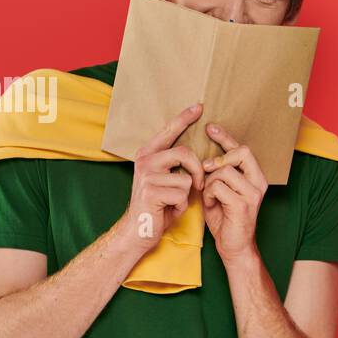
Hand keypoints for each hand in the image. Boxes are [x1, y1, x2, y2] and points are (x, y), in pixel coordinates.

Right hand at [121, 104, 204, 253]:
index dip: (184, 118)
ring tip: (174, 202)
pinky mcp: (151, 191)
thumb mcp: (165, 180)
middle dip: (198, 171)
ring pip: (186, 178)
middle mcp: (145, 160)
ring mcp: (146, 175)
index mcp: (148, 154)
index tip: (199, 106)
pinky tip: (169, 211)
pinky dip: (181, 206)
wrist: (138, 231)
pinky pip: (182, 194)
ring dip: (186, 195)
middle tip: (198, 186)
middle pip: (185, 153)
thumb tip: (198, 154)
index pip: (169, 131)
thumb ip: (175, 165)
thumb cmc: (157, 206)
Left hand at [201, 122, 265, 263]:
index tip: (210, 127)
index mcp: (255, 177)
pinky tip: (212, 204)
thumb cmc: (225, 219)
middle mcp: (258, 183)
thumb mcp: (220, 191)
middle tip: (206, 167)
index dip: (225, 137)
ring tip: (210, 196)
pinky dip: (210, 194)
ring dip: (210, 182)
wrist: (234, 247)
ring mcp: (253, 193)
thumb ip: (217, 174)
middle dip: (220, 157)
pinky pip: (219, 187)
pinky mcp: (243, 204)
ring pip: (224, 171)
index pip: (242, 149)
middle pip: (241, 152)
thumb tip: (203, 157)